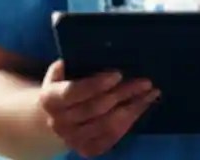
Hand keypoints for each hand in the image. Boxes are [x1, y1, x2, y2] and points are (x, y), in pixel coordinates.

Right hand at [38, 60, 159, 157]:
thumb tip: (96, 50)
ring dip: (132, 108)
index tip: (118, 74)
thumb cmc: (63, 85)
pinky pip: (112, 138)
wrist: (53, 116)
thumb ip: (72, 62)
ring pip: (107, 125)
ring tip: (150, 94)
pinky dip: (129, 122)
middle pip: (95, 108)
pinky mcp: (86, 149)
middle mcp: (58, 122)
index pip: (73, 92)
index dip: (95, 84)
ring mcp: (72, 139)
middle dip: (123, 94)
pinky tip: (141, 107)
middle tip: (145, 82)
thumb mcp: (60, 71)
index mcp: (49, 99)